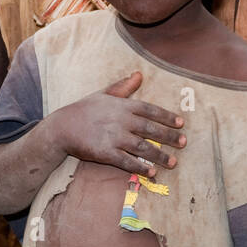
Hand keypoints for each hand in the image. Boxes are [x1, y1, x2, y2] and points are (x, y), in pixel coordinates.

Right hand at [49, 71, 185, 176]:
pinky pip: (127, 161)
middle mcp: (121, 121)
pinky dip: (141, 167)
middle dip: (170, 137)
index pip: (150, 110)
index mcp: (123, 105)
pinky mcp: (106, 153)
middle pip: (151, 129)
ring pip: (143, 147)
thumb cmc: (84, 109)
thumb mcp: (104, 94)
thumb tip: (139, 74)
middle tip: (184, 143)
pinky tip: (152, 172)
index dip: (167, 117)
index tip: (181, 123)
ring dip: (160, 155)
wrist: (62, 127)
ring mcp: (114, 137)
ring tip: (173, 162)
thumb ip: (124, 87)